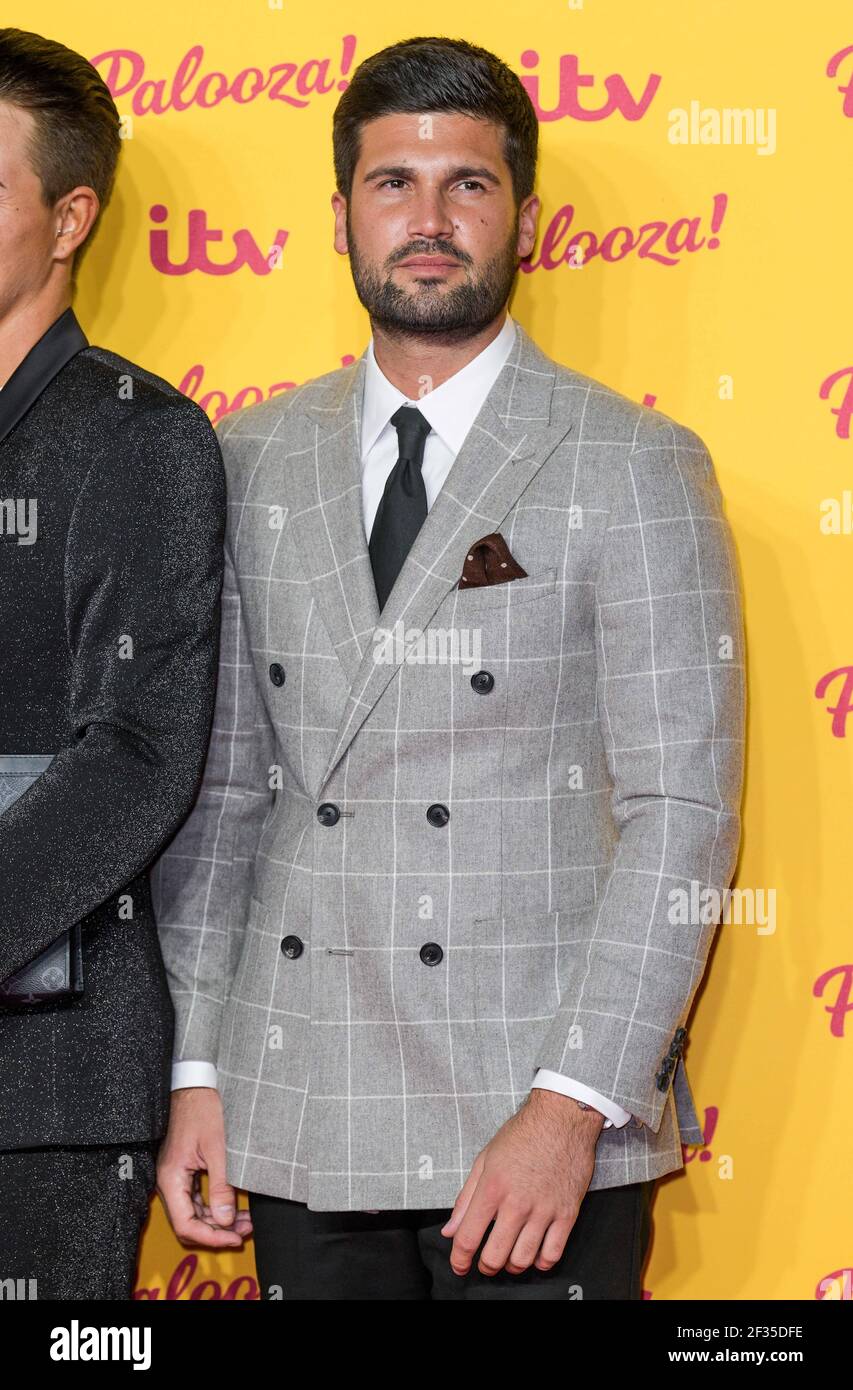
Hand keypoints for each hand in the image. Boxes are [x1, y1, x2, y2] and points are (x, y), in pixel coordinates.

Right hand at [156, 1087, 252, 1248]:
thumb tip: (226, 1221)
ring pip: (194, 1212)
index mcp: (171, 1178)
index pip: (185, 1225)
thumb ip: (221, 1187)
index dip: (211, 1237)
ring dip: (217, 1220)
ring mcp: (175, 1177)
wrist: (195, 1085)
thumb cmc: (202, 1109)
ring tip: (244, 1220)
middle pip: (189, 1223)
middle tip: (244, 1230)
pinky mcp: (183, 1170)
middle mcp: (169, 1181)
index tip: (235, 1238)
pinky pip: (196, 1198)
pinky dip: (214, 1206)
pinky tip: (233, 1206)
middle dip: (217, 1231)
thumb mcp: (218, 1149)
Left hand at [441, 1088, 603, 1275]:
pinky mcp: (568, 1213)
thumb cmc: (522, 1135)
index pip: (468, 1237)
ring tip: (509, 1259)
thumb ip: (466, 1198)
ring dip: (512, 1266)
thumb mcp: (485, 1159)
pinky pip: (553, 1254)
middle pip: (495, 1256)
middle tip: (485, 1263)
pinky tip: (535, 1255)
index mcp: (492, 1188)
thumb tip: (450, 1230)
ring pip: (523, 1260)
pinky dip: (541, 1263)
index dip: (459, 1259)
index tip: (459, 1266)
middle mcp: (517, 1203)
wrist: (562, 1118)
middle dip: (486, 1266)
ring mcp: (544, 1210)